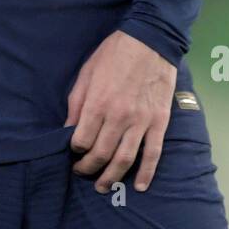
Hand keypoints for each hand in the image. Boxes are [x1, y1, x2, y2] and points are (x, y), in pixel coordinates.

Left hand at [64, 30, 175, 193]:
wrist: (150, 41)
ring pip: (124, 160)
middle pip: (100, 155)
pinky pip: (153, 154)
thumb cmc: (113, 55)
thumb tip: (69, 129)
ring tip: (103, 187)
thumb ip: (77, 104)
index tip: (74, 151)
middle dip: (88, 168)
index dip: (74, 150)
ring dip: (111, 177)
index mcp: (97, 104)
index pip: (81, 141)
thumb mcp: (87, 74)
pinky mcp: (159, 123)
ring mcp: (141, 122)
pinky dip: (147, 173)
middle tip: (82, 172)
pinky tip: (140, 186)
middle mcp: (118, 118)